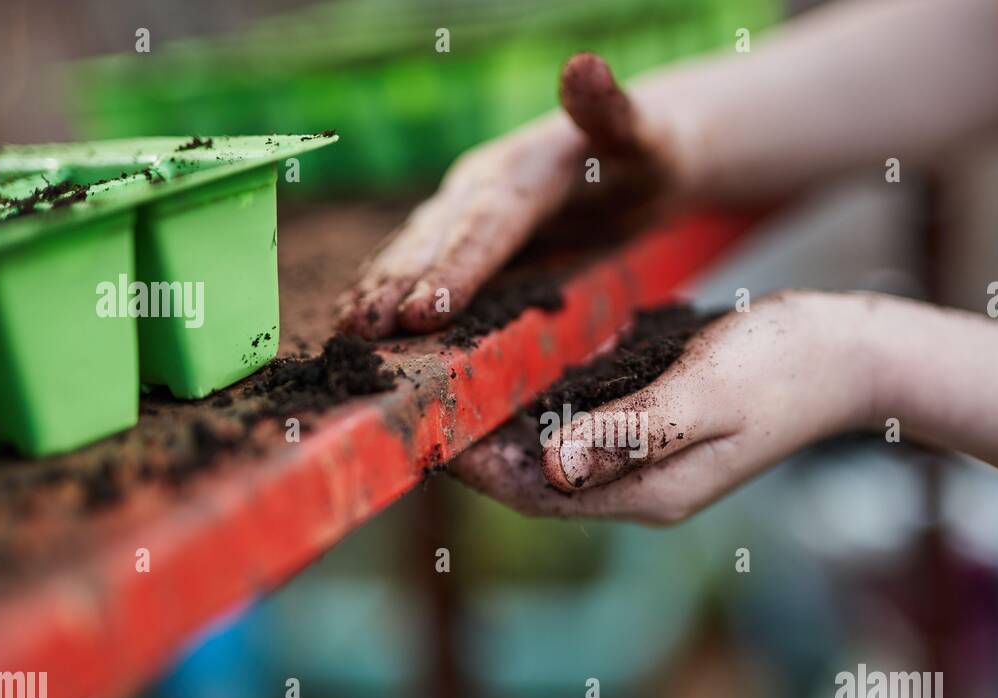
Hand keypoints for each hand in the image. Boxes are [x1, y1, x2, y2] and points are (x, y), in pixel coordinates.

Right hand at [337, 52, 684, 336]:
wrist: (640, 147)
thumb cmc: (651, 152)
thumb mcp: (646, 136)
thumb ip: (614, 113)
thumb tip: (583, 65)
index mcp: (524, 170)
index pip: (486, 227)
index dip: (454, 270)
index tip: (423, 312)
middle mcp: (484, 186)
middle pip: (435, 240)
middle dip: (397, 286)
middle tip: (364, 333)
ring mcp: (468, 207)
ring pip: (415, 248)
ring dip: (379, 288)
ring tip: (346, 330)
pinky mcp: (465, 229)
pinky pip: (419, 257)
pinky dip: (387, 284)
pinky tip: (359, 314)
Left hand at [450, 292, 878, 522]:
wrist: (848, 352)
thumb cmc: (785, 370)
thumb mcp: (706, 397)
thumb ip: (630, 431)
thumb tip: (549, 463)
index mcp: (646, 490)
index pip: (535, 492)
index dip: (473, 467)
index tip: (420, 432)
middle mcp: (637, 480)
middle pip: (533, 474)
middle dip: (475, 443)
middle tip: (416, 398)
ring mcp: (645, 451)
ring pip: (552, 443)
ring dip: (501, 415)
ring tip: (445, 376)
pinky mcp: (652, 416)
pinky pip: (581, 413)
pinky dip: (541, 391)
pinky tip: (511, 355)